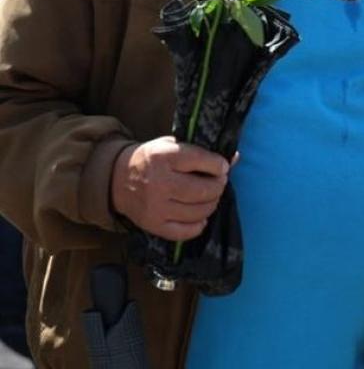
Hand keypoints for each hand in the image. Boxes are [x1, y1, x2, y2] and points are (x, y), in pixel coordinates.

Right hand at [111, 136, 231, 240]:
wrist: (116, 180)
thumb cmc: (151, 159)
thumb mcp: (172, 145)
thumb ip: (200, 151)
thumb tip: (233, 158)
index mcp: (163, 157)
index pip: (201, 160)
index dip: (219, 164)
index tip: (222, 166)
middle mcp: (159, 183)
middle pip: (203, 190)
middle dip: (219, 186)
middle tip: (218, 182)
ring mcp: (155, 207)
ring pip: (198, 212)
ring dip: (212, 204)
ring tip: (209, 197)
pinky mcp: (153, 225)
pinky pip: (185, 231)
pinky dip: (199, 224)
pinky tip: (199, 215)